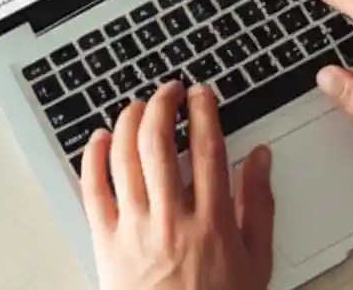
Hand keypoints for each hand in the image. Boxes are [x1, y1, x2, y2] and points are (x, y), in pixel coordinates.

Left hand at [81, 83, 273, 289]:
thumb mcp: (256, 261)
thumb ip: (259, 204)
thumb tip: (260, 158)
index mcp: (212, 223)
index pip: (208, 149)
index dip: (204, 112)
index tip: (202, 94)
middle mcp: (171, 220)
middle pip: (160, 143)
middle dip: (163, 105)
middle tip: (168, 90)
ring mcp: (134, 228)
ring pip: (124, 158)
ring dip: (128, 121)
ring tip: (137, 105)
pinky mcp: (104, 240)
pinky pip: (92, 188)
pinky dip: (93, 156)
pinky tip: (99, 137)